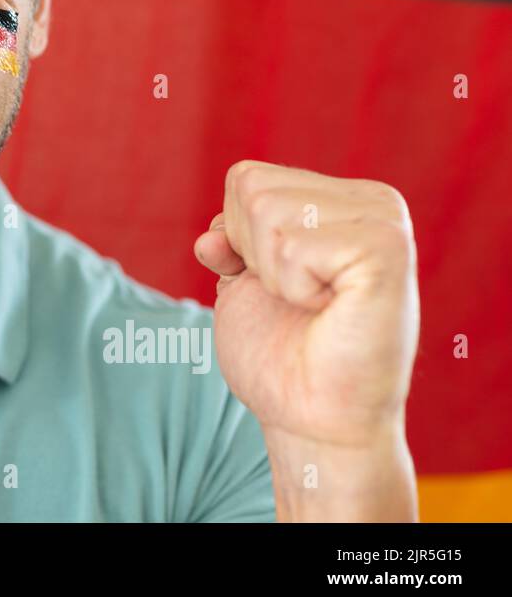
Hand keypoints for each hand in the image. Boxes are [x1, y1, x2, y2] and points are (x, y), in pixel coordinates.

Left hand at [195, 160, 419, 447]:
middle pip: (251, 188)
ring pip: (266, 211)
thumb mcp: (243, 281)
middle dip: (251, 253)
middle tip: (296, 299)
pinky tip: (328, 310)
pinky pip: (294, 245)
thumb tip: (209, 240)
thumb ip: (229, 238)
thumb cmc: (281, 353)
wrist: (312, 418)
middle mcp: (372, 201)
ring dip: (273, 273)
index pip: (244, 178)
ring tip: (312, 305)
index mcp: (342, 198)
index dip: (237, 239)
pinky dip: (293, 287)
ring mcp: (385, 222)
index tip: (276, 284)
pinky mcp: (387, 250)